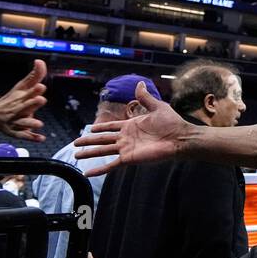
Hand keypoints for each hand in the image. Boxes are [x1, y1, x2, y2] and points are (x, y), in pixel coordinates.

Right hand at [0, 60, 46, 140]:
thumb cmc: (12, 99)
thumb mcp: (22, 87)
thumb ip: (34, 75)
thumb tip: (40, 61)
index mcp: (20, 97)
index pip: (27, 92)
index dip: (34, 90)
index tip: (41, 86)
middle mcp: (17, 108)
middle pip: (25, 106)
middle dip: (32, 103)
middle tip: (41, 99)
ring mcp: (15, 120)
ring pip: (23, 122)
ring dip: (30, 122)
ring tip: (39, 123)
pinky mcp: (15, 131)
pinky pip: (23, 135)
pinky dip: (31, 137)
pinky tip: (40, 138)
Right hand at [73, 82, 189, 174]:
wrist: (180, 138)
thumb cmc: (172, 123)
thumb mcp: (157, 106)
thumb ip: (145, 98)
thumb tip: (140, 83)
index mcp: (131, 126)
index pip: (111, 127)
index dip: (100, 127)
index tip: (89, 129)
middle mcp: (126, 138)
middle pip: (102, 139)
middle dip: (89, 141)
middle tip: (76, 143)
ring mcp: (126, 149)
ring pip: (103, 151)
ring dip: (89, 153)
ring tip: (76, 155)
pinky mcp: (129, 158)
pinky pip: (111, 165)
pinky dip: (99, 169)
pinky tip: (88, 173)